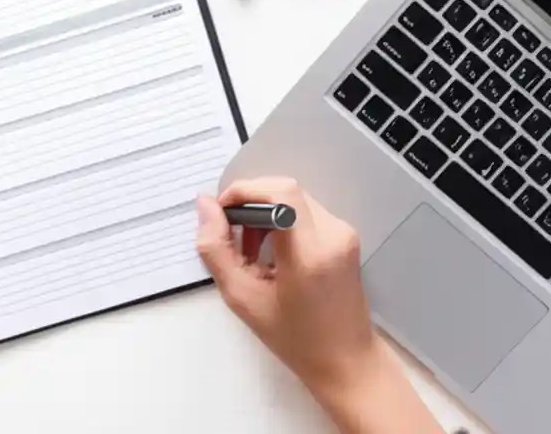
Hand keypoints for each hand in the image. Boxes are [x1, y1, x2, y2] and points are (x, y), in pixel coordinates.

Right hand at [197, 178, 374, 386]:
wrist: (345, 359)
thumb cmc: (296, 339)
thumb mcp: (244, 298)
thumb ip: (218, 249)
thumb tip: (205, 206)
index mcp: (310, 253)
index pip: (279, 193)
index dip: (244, 191)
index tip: (222, 212)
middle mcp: (333, 235)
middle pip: (285, 191)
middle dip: (251, 203)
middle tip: (232, 235)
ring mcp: (344, 233)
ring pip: (295, 200)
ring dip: (265, 214)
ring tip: (249, 251)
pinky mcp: (346, 236)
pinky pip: (307, 212)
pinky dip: (282, 222)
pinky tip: (271, 253)